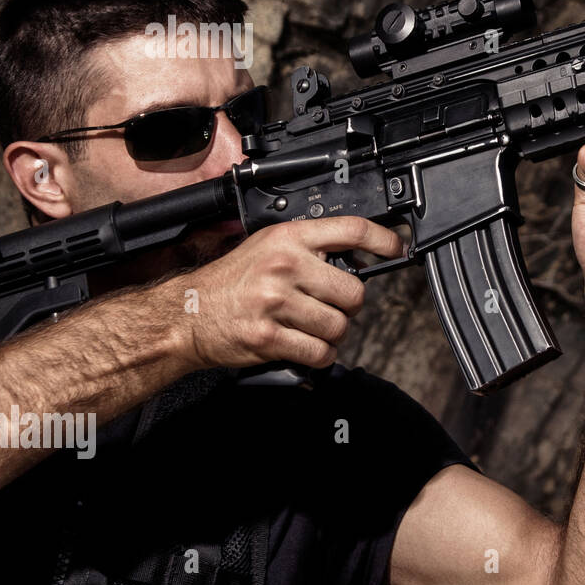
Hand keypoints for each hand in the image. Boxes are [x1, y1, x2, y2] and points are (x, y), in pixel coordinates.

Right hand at [177, 216, 403, 370]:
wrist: (187, 314)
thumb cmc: (231, 282)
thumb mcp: (268, 248)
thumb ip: (310, 249)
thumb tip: (360, 259)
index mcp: (288, 238)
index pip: (351, 229)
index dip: (382, 240)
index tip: (396, 247)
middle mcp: (285, 266)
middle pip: (354, 291)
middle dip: (348, 305)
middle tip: (329, 306)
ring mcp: (277, 302)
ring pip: (340, 326)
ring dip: (332, 333)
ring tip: (311, 327)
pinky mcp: (270, 337)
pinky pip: (320, 352)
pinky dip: (319, 355)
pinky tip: (304, 345)